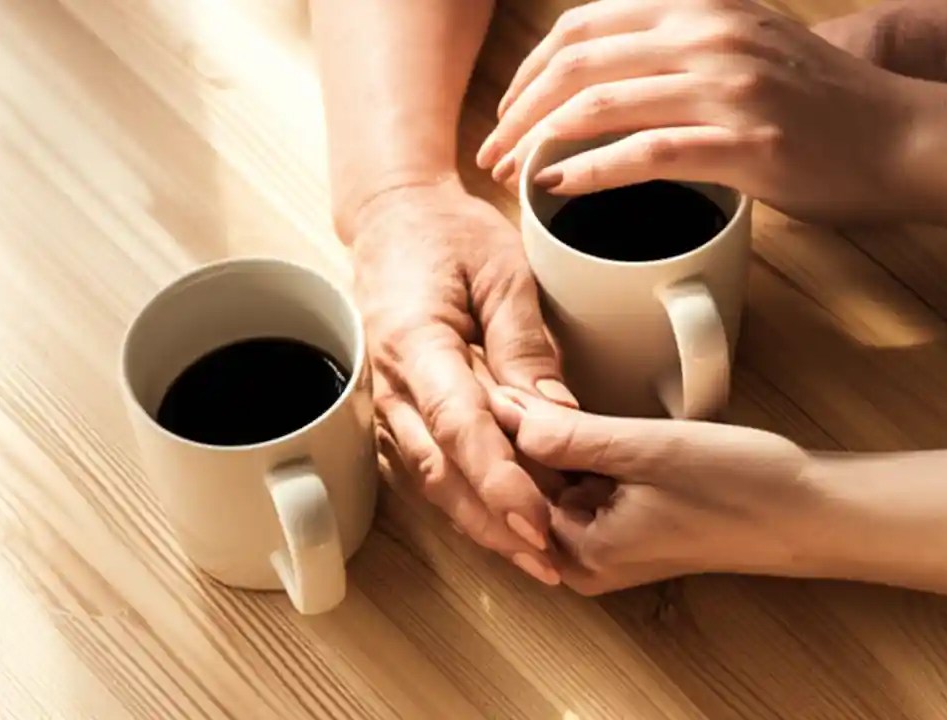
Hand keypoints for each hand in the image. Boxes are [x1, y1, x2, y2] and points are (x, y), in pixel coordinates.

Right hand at [352, 181, 578, 584]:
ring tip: (533, 555)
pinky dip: (465, 497)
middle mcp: (391, 380)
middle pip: (440, 470)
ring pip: (430, 478)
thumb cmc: (448, 234)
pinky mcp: (398, 406)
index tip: (537, 521)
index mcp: (416, 340)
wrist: (393, 216)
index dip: (498, 479)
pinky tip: (503, 520)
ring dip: (479, 521)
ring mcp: (388, 397)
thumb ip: (525, 345)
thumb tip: (558, 415)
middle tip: (546, 560)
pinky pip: (428, 463)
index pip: (459, 425)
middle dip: (492, 523)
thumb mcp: (503, 272)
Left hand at [476, 0, 924, 223]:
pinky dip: (588, 171)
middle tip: (493, 155)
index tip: (508, 114)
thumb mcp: (751, 48)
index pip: (583, 25)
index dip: (530, 71)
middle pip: (576, 62)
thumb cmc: (825, 108)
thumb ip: (687, 50)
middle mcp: (708, 33)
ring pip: (599, 104)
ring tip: (512, 179)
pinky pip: (645, 153)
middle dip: (518, 111)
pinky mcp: (745, 141)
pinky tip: (557, 189)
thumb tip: (615, 82)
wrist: (907, 138)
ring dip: (538, 144)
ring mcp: (727, 85)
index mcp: (702, 6)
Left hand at [490, 390, 827, 594]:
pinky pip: (577, 482)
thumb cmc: (741, 489)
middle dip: (508, 429)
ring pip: (548, 479)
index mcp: (577, 556)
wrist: (812, 513)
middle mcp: (581, 562)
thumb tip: (499, 407)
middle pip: (521, 485)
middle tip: (484, 363)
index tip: (472, 371)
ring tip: (510, 375)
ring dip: (536, 434)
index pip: (507, 485)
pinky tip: (557, 406)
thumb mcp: (643, 450)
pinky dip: (568, 446)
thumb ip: (565, 433)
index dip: (488, 425)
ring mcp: (604, 546)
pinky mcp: (624, 526)